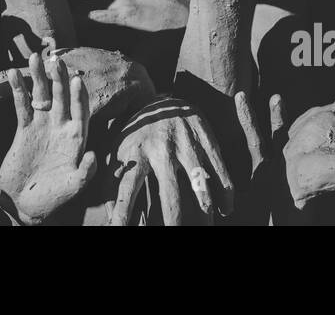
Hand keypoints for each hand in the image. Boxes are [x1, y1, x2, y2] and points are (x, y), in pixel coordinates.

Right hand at [0, 48, 97, 224]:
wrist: (25, 203)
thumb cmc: (53, 198)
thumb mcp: (72, 187)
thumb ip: (84, 173)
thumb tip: (94, 155)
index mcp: (76, 138)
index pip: (80, 112)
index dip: (79, 97)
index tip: (77, 81)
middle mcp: (60, 127)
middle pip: (62, 97)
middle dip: (59, 79)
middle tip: (56, 60)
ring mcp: (42, 126)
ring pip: (41, 95)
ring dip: (38, 77)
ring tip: (34, 57)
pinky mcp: (24, 128)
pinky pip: (21, 105)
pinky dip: (18, 90)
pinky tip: (13, 74)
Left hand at [109, 95, 233, 224]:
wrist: (163, 99)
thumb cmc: (136, 135)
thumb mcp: (117, 152)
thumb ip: (110, 181)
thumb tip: (108, 215)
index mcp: (135, 152)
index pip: (127, 189)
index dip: (123, 213)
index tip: (119, 230)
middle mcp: (161, 149)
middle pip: (170, 193)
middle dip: (173, 220)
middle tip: (175, 236)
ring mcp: (186, 144)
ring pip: (200, 184)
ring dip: (205, 212)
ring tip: (206, 227)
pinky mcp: (206, 139)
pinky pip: (220, 171)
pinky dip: (226, 194)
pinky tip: (225, 210)